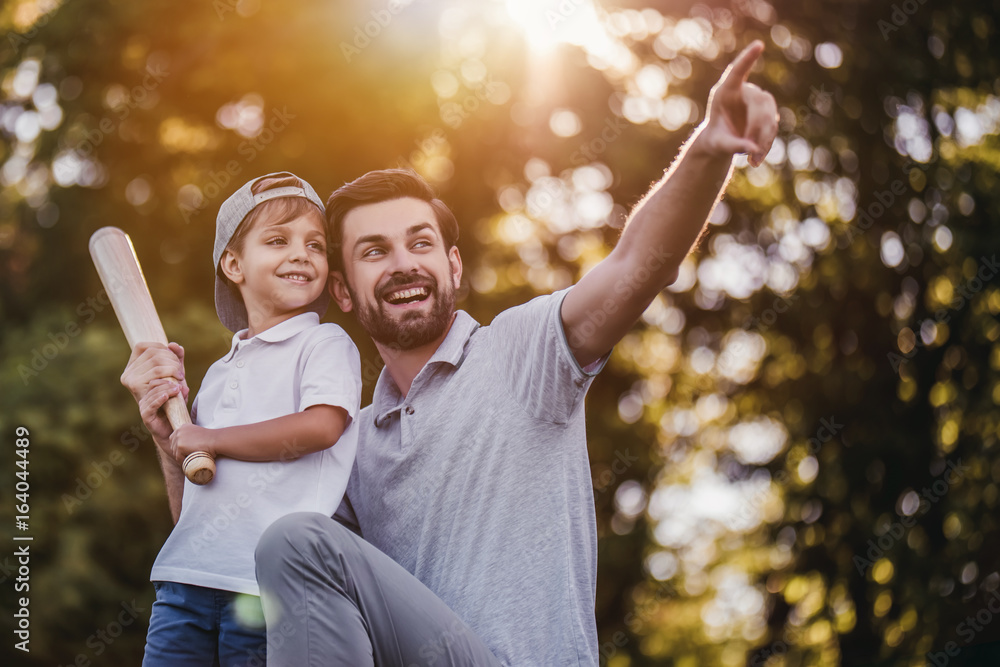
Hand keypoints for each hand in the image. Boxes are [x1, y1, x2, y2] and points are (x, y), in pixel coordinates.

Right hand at [121, 342, 188, 437]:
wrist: (172, 423)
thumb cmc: (172, 395)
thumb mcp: (176, 374)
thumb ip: (176, 358)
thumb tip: (174, 345)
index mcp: (133, 368)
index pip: (144, 347)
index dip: (162, 349)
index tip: (175, 360)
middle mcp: (129, 379)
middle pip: (154, 359)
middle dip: (173, 364)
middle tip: (181, 375)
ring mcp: (136, 395)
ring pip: (156, 376)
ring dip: (173, 379)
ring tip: (180, 386)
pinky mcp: (144, 411)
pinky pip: (154, 398)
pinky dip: (166, 393)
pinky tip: (174, 392)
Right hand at [138, 377, 186, 444]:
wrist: (170, 434)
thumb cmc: (173, 417)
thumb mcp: (179, 404)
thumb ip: (181, 396)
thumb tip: (185, 387)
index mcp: (151, 395)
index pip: (155, 382)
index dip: (165, 380)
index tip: (177, 380)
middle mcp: (145, 400)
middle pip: (154, 387)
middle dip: (167, 385)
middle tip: (178, 386)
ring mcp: (144, 407)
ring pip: (153, 394)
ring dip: (166, 391)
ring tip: (176, 390)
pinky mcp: (145, 415)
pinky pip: (151, 405)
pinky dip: (158, 399)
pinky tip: (166, 396)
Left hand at [169, 424, 216, 464]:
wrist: (215, 440)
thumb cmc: (211, 439)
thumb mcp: (198, 433)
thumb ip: (191, 436)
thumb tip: (188, 445)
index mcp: (183, 427)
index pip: (174, 438)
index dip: (178, 446)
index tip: (184, 452)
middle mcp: (179, 431)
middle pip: (173, 446)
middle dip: (178, 452)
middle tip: (187, 457)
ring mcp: (179, 438)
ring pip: (175, 452)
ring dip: (181, 457)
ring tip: (190, 460)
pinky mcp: (180, 446)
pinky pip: (178, 457)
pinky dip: (183, 461)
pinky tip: (189, 462)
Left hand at [699, 40, 778, 166]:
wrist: (721, 143)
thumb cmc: (715, 139)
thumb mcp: (717, 144)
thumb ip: (731, 145)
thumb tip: (752, 149)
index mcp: (726, 92)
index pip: (738, 72)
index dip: (748, 59)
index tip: (759, 45)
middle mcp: (745, 92)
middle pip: (761, 103)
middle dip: (757, 128)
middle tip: (749, 152)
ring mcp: (758, 101)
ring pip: (770, 116)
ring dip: (764, 140)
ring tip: (752, 162)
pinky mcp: (768, 113)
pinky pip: (772, 128)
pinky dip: (766, 145)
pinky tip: (756, 160)